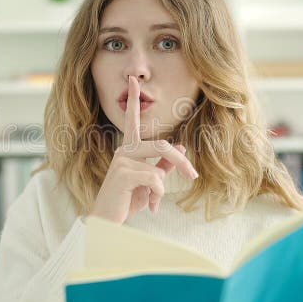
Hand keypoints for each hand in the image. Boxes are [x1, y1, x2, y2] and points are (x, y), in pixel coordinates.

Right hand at [89, 76, 198, 223]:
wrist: (108, 222)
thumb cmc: (127, 201)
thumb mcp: (149, 182)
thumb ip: (163, 164)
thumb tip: (180, 145)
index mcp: (129, 149)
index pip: (133, 120)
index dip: (133, 99)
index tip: (133, 79)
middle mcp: (124, 150)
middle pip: (163, 145)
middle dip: (182, 161)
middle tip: (194, 176)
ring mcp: (122, 160)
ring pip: (159, 166)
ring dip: (162, 188)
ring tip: (154, 202)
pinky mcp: (123, 174)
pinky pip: (154, 179)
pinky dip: (157, 195)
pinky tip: (148, 206)